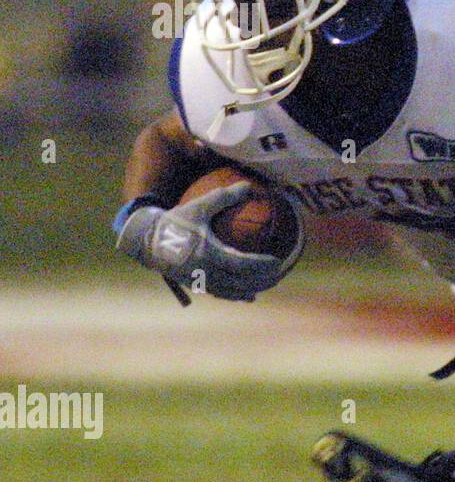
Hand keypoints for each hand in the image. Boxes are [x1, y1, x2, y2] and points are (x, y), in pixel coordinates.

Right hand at [114, 182, 302, 300]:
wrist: (146, 240)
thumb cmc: (175, 221)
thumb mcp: (199, 206)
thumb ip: (225, 196)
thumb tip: (249, 186)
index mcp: (207, 253)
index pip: (242, 265)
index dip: (262, 265)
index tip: (278, 261)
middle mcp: (203, 271)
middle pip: (241, 282)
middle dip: (263, 280)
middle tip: (280, 274)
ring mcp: (198, 281)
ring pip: (231, 292)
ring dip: (252, 289)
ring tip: (269, 283)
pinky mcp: (194, 285)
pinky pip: (220, 294)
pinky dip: (236, 295)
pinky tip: (249, 295)